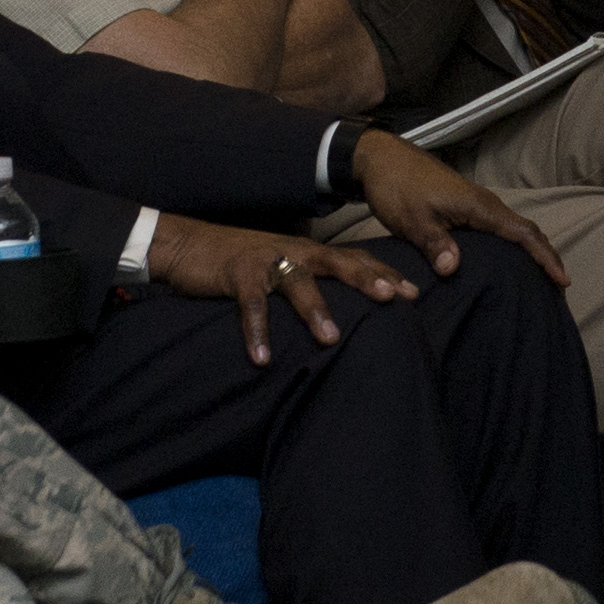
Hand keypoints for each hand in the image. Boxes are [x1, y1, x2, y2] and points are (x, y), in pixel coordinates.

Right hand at [145, 220, 414, 367]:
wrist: (189, 245)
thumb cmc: (244, 261)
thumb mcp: (285, 266)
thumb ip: (314, 279)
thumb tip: (348, 309)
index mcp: (309, 252)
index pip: (356, 259)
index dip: (384, 273)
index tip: (414, 293)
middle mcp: (294, 253)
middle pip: (338, 263)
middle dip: (366, 279)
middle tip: (392, 298)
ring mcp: (266, 261)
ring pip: (298, 283)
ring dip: (316, 310)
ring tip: (331, 338)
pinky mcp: (237, 275)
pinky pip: (250, 305)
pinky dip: (256, 332)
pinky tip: (261, 358)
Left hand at [350, 134, 569, 288]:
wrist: (381, 159)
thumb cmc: (397, 186)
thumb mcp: (411, 219)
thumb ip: (434, 243)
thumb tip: (453, 269)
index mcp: (479, 206)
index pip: (524, 233)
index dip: (545, 257)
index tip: (562, 281)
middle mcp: (485, 204)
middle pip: (526, 232)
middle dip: (546, 259)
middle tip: (558, 291)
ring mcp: (477, 205)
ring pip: (514, 231)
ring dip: (530, 254)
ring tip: (540, 283)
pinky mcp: (466, 208)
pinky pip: (500, 230)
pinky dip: (512, 248)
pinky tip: (506, 266)